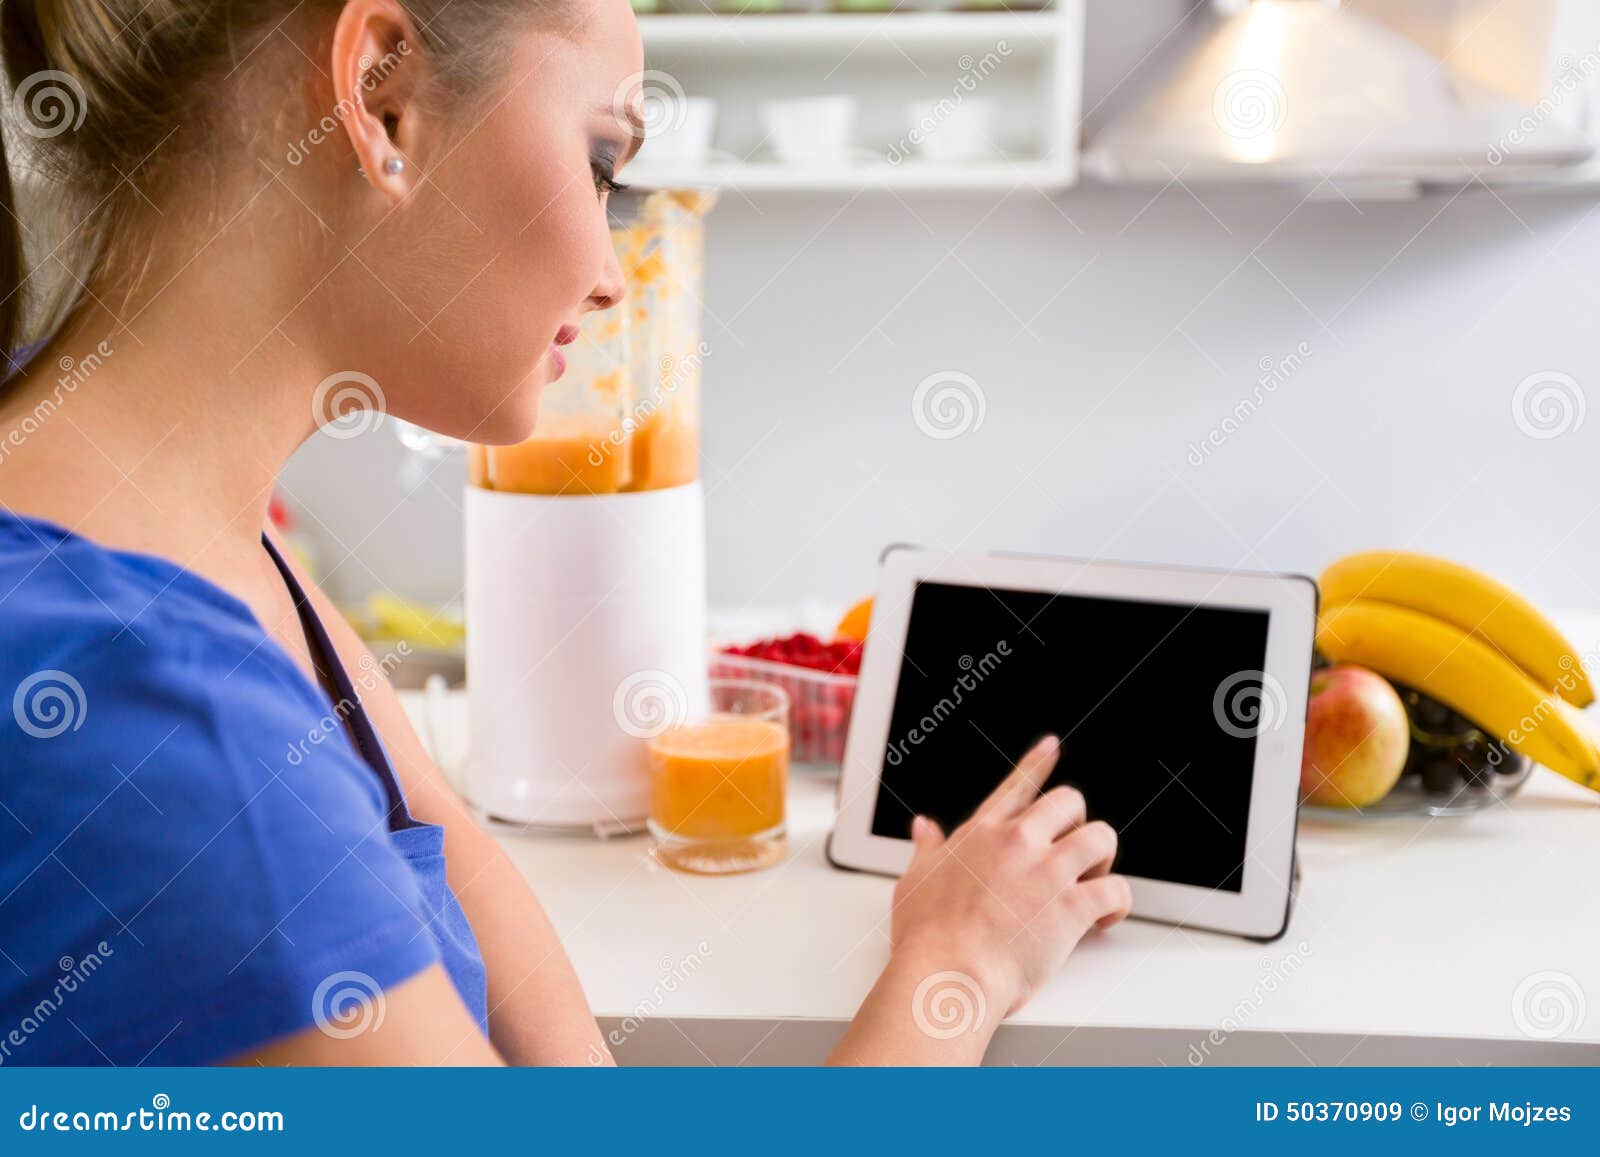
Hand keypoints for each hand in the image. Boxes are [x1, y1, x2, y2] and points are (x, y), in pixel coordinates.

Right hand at [889, 735, 1131, 1017]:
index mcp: (981, 834)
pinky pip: (1116, 889)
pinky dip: (1117, 903)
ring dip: (1103, 859)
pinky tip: (1105, 919)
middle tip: (1074, 855)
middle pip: (1069, 803)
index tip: (1051, 747)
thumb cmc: (927, 936)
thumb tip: (922, 828)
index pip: (1016, 788)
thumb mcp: (916, 880)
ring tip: (1093, 883)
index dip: (1037, 764)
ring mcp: (1047, 870)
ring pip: (1101, 837)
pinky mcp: (1072, 906)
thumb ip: (927, 849)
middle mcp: (1017, 842)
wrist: (947, 973)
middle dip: (1078, 824)